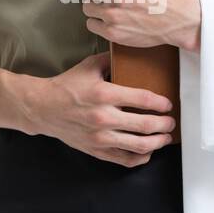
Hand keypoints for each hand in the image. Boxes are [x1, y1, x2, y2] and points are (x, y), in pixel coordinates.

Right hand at [25, 52, 176, 166]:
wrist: (42, 108)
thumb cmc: (66, 87)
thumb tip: (131, 52)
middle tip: (171, 121)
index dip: (161, 103)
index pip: (143, 100)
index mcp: (104, 94)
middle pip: (146, 125)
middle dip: (165, 124)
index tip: (168, 104)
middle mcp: (104, 117)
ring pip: (139, 145)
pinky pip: (124, 159)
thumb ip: (111, 60)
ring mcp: (100, 137)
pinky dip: (140, 158)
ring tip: (165, 137)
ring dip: (158, 142)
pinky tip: (147, 152)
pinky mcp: (96, 150)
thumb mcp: (89, 67)